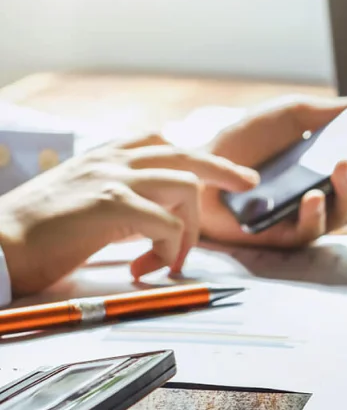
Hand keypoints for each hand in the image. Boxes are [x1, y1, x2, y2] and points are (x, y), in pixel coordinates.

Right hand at [0, 134, 258, 296]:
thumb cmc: (35, 234)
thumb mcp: (81, 202)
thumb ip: (117, 199)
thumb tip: (156, 220)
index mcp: (103, 157)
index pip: (160, 142)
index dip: (196, 156)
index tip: (222, 173)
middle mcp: (111, 160)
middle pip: (185, 154)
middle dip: (223, 169)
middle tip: (248, 184)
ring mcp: (112, 179)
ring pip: (185, 186)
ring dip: (189, 229)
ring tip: (172, 259)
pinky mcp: (110, 204)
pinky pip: (166, 222)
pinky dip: (171, 248)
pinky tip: (153, 267)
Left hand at [199, 95, 346, 246]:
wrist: (195, 169)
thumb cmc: (243, 143)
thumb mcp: (294, 116)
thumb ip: (334, 113)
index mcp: (335, 164)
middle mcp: (330, 193)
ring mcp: (311, 218)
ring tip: (344, 166)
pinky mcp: (287, 238)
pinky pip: (310, 231)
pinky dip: (314, 213)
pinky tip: (312, 196)